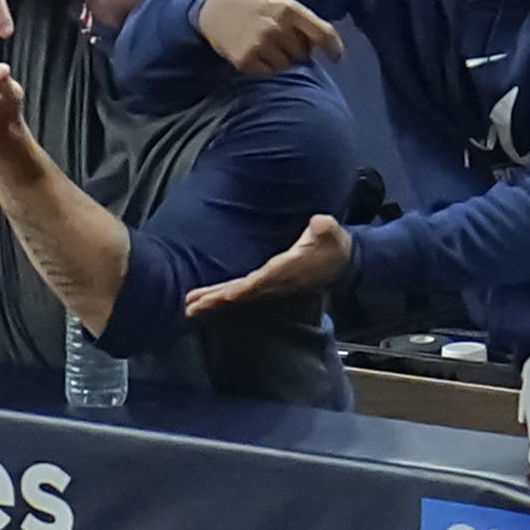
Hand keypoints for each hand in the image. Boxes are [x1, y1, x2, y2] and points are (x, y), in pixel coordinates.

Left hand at [184, 214, 353, 318]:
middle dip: (218, 299)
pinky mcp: (266, 286)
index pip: (263, 280)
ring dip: (214, 300)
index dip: (245, 288)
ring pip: (238, 295)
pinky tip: (205, 300)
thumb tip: (319, 223)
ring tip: (190, 306)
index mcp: (289, 268)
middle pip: (243, 293)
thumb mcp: (332, 232)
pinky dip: (222, 297)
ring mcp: (270, 286)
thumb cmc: (332, 244)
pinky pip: (241, 293)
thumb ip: (326, 228)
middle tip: (193, 306)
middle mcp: (276, 281)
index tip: (226, 294)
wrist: (339, 262)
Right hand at [195, 0, 341, 77]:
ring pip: (286, 66)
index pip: (322, 33)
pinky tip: (254, 52)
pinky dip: (265, 66)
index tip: (336, 57)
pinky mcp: (246, 59)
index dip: (333, 48)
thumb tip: (323, 46)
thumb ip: (302, 19)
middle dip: (296, 51)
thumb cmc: (254, 5)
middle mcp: (276, 27)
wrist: (214, 8)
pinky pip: (268, 72)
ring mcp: (260, 44)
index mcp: (289, 9)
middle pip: (303, 54)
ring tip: (265, 45)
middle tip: (280, 41)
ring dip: (280, 60)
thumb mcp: (280, 1)